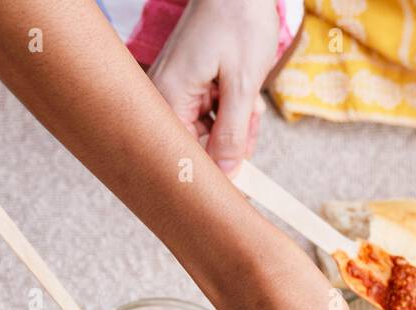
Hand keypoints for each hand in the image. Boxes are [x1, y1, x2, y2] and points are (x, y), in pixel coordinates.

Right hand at [147, 0, 279, 173]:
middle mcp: (164, 95)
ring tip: (250, 101)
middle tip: (251, 122)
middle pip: (194, 145)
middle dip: (229, 142)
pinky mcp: (188, 84)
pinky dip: (229, 110)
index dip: (211, 171)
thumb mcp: (243, 82)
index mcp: (169, 95)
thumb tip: (228, 174)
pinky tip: (243, 95)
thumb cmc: (238, 20)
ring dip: (234, 125)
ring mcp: (175, 89)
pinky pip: (208, 113)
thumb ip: (233, 132)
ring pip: (206, 132)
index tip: (238, 182)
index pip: (182, 154)